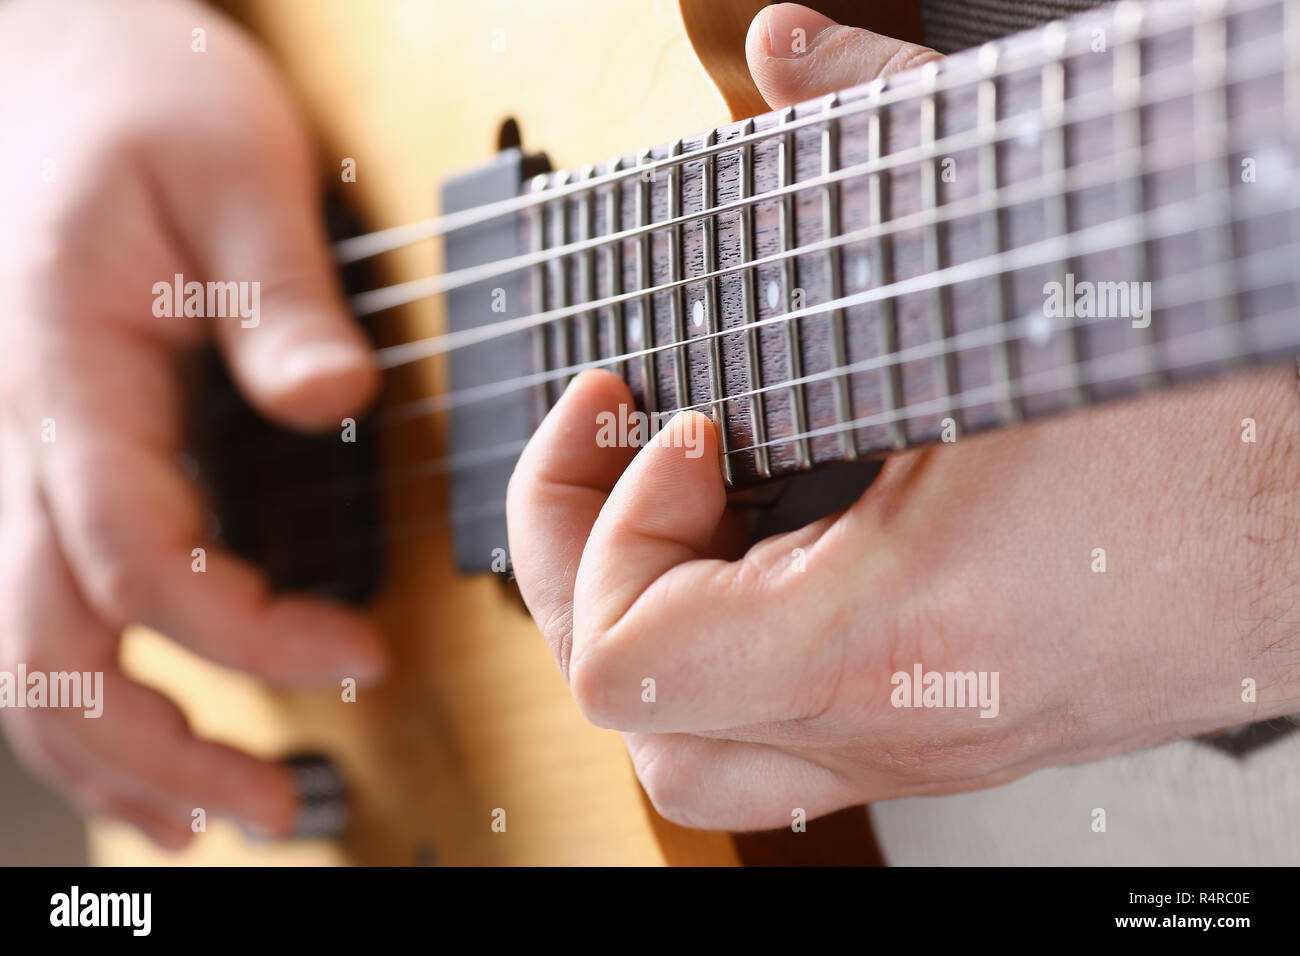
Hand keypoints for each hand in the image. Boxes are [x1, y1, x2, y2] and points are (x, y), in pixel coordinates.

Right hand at [0, 0, 385, 847]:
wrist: (49, 64)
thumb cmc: (143, 103)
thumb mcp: (232, 170)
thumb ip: (280, 299)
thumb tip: (333, 401)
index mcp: (68, 370)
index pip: (138, 553)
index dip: (248, 631)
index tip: (363, 657)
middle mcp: (13, 433)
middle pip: (46, 643)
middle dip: (156, 746)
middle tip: (273, 808)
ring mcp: (7, 453)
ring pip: (15, 646)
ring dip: (102, 750)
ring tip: (200, 818)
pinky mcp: (32, 456)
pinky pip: (29, 602)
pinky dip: (76, 691)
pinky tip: (138, 733)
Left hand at [506, 3, 1299, 829]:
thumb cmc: (1222, 436)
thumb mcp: (1036, 263)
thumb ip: (886, 134)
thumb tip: (787, 52)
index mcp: (888, 634)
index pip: (632, 661)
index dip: (611, 525)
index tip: (683, 419)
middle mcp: (891, 717)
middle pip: (637, 724)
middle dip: (584, 572)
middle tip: (626, 454)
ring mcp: (914, 742)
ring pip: (694, 766)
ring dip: (641, 634)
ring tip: (670, 513)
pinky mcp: (941, 731)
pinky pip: (774, 745)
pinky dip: (715, 659)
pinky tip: (748, 558)